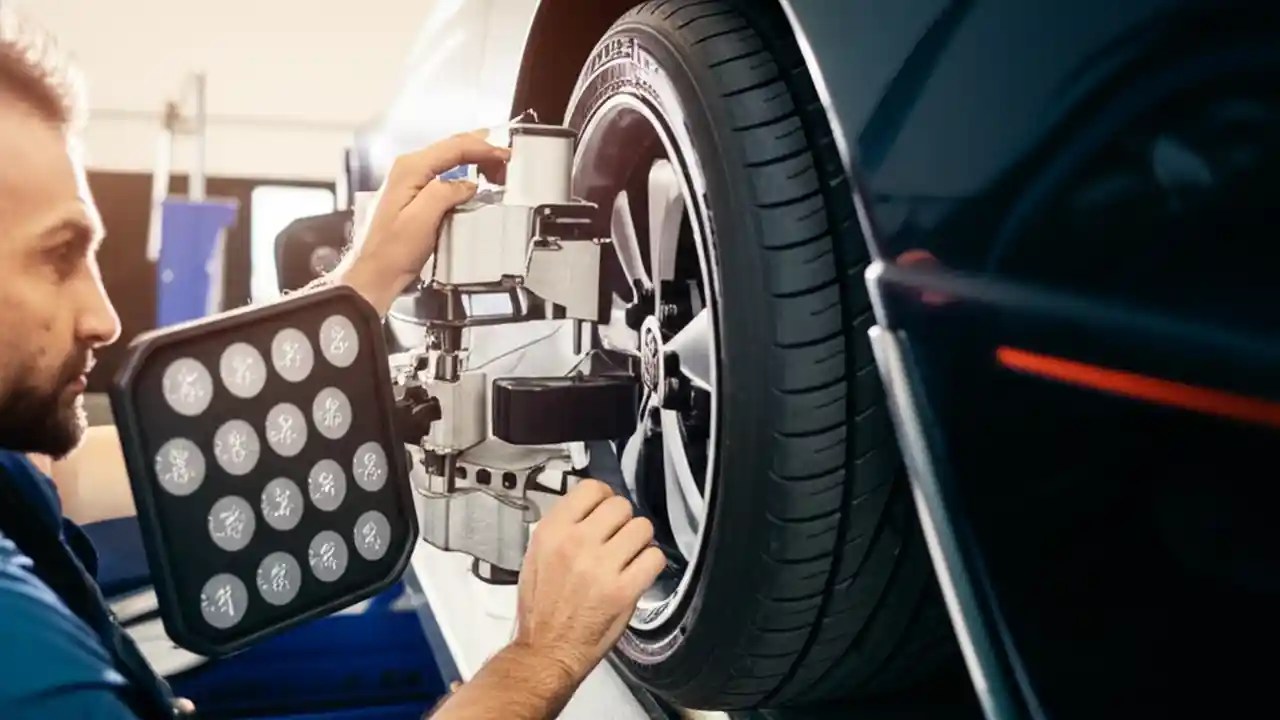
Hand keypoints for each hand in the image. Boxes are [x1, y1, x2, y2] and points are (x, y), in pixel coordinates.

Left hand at [337, 129, 510, 314]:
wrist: (377, 272)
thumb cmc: (394, 250)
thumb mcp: (422, 220)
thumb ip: (446, 193)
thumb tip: (468, 184)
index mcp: (410, 169)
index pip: (454, 147)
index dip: (483, 149)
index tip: (505, 156)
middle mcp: (408, 168)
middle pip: (451, 148)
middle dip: (482, 150)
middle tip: (506, 161)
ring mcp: (410, 180)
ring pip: (449, 159)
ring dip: (475, 161)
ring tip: (496, 171)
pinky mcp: (414, 194)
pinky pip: (444, 174)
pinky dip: (465, 174)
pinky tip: (476, 182)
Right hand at [513, 480, 667, 683]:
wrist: (547, 649)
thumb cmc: (542, 606)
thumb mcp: (538, 555)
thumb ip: (565, 527)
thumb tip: (595, 507)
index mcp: (552, 531)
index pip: (592, 488)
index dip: (604, 499)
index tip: (605, 512)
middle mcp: (576, 543)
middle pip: (621, 505)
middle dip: (623, 522)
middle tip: (617, 540)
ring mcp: (601, 566)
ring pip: (643, 528)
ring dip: (639, 542)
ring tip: (628, 557)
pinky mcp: (624, 590)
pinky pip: (654, 558)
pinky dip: (650, 564)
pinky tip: (637, 573)